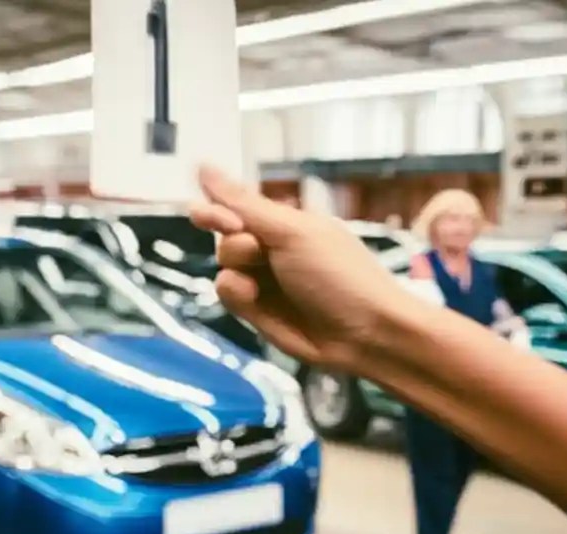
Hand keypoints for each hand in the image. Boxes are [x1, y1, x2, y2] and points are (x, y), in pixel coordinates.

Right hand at [189, 166, 413, 369]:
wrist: (364, 334)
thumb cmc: (337, 274)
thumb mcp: (291, 232)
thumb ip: (244, 203)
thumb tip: (202, 165)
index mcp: (284, 222)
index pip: (235, 205)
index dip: (217, 209)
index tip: (218, 219)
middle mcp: (271, 248)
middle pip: (224, 236)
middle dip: (235, 244)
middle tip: (256, 251)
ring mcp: (264, 281)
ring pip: (224, 266)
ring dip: (237, 271)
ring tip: (261, 285)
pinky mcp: (257, 311)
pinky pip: (228, 294)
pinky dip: (237, 295)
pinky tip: (255, 300)